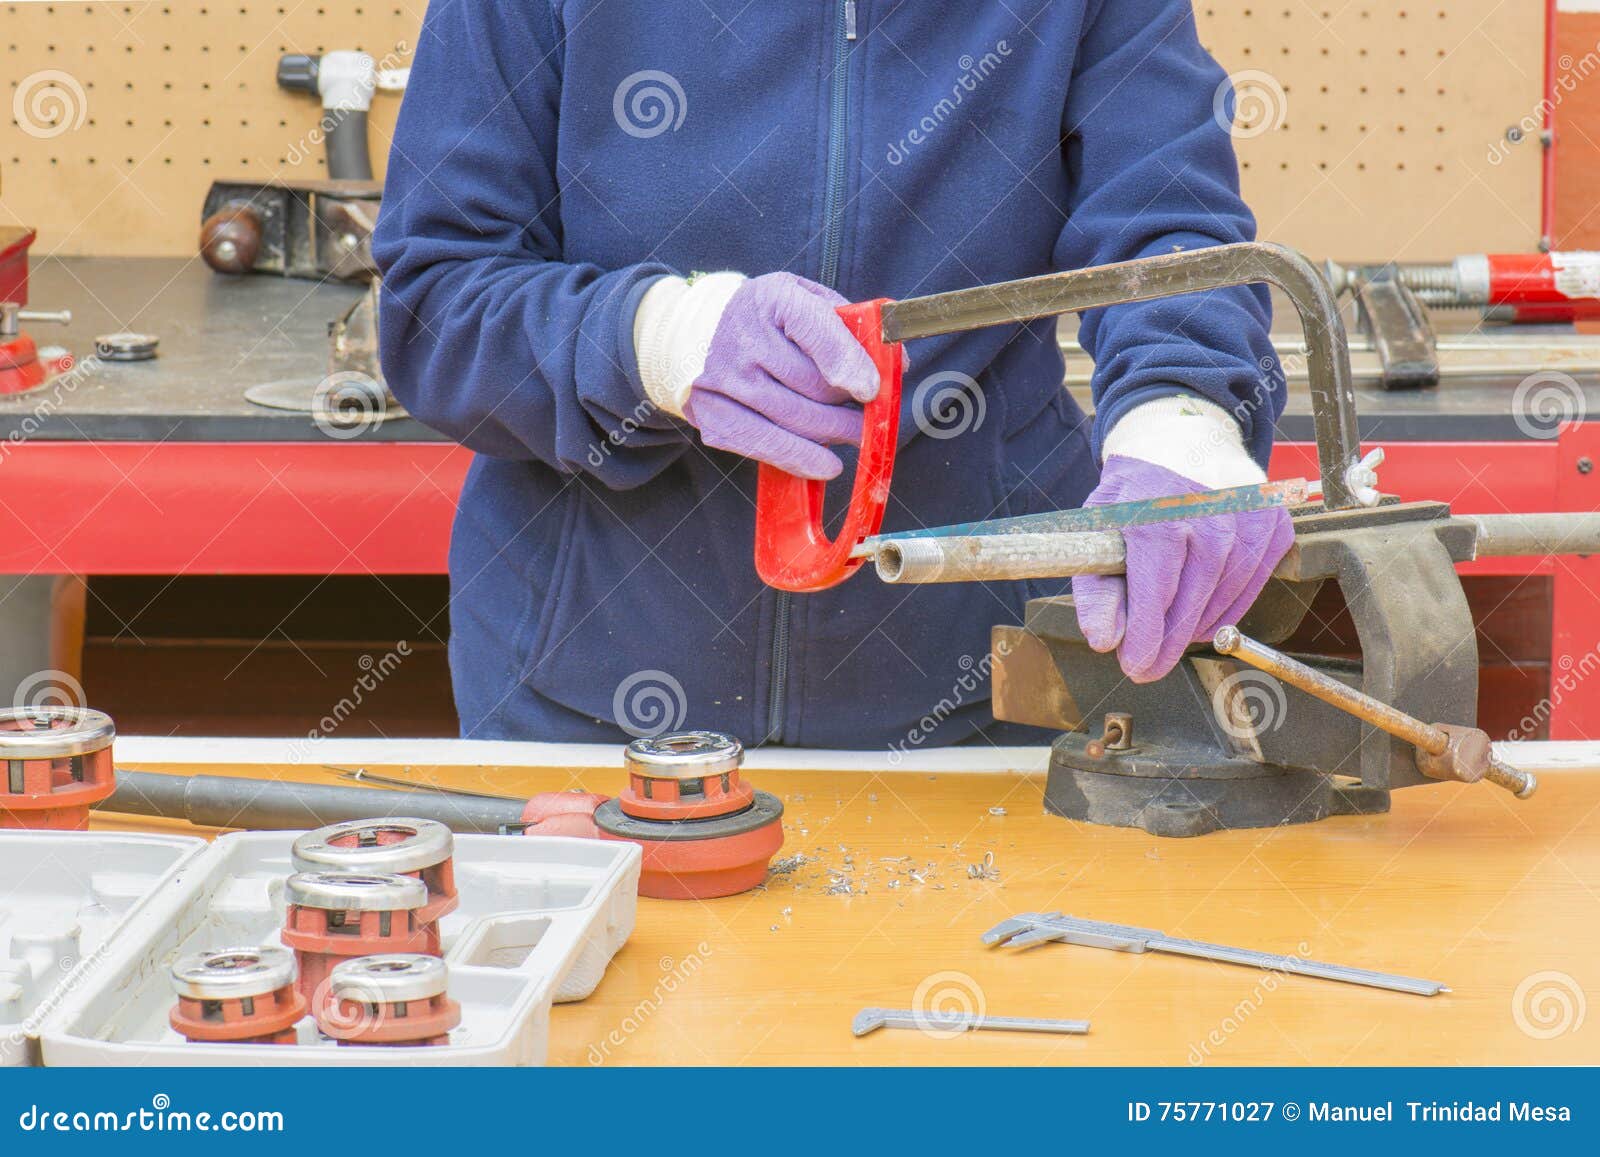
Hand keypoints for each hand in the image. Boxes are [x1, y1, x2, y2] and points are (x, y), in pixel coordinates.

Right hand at [683, 273, 879, 479]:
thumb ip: (851, 326)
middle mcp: (744, 339)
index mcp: (772, 299)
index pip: (815, 330)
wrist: (696, 334)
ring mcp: (726, 381)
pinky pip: (767, 445)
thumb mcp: (807, 300)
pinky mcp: (715, 416)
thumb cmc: (769, 320)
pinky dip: (802, 459)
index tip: (870, 388)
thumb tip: (897, 364)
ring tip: (853, 433)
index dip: (849, 362)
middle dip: (851, 406)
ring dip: (835, 433)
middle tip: (869, 415)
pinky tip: (826, 464)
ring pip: (798, 420)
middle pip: (814, 387)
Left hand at [1072, 456, 1293, 682]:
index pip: (1156, 595)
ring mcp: (1248, 518)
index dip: (1147, 640)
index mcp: (1158, 516)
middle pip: (1193, 602)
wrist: (1183, 440)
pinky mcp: (1273, 523)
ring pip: (1225, 597)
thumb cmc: (1137, 491)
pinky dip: (1229, 605)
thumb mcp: (1098, 529)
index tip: (1137, 667)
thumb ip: (1096, 587)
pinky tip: (1204, 607)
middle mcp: (1210, 515)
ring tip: (1173, 630)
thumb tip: (1105, 640)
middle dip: (1170, 642)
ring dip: (1198, 624)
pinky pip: (1253, 583)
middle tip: (1151, 665)